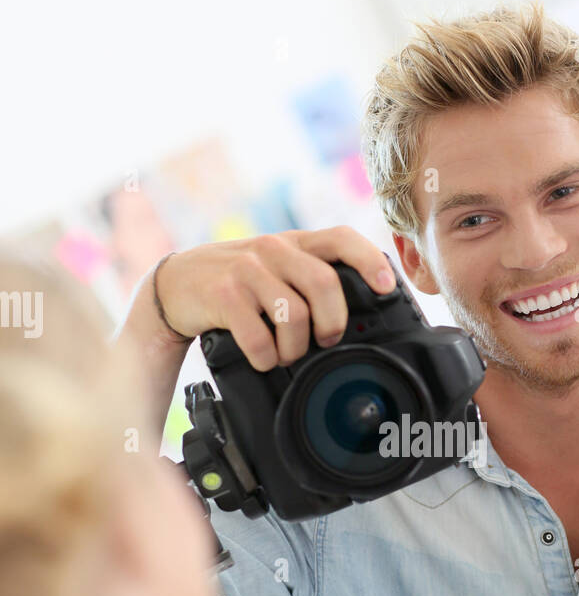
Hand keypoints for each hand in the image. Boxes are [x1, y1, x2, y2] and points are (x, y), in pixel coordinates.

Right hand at [154, 226, 396, 369]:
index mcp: (295, 243)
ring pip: (294, 315)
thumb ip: (312, 277)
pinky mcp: (224, 294)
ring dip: (295, 348)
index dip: (370, 261)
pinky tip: (262, 358)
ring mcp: (247, 270)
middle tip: (326, 340)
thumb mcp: (277, 268)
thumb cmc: (238, 282)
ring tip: (285, 354)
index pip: (342, 238)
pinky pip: (259, 336)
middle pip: (324, 284)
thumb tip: (364, 308)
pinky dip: (266, 357)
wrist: (175, 284)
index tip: (386, 287)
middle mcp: (273, 250)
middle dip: (332, 322)